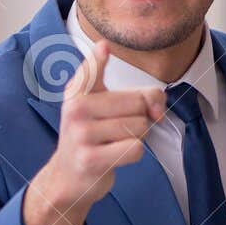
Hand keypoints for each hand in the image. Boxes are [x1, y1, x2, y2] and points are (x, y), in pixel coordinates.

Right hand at [23, 41, 164, 224]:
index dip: (99, 57)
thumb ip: (137, 95)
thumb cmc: (92, 138)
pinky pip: (136, 149)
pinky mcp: (91, 159)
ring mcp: (81, 135)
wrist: (68, 177)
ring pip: (139, 127)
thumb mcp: (101, 108)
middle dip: (139, 118)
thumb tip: (157, 106)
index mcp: (77, 93)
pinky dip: (133, 155)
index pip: (91, 69)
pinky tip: (114, 156)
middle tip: (116, 130)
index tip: (104, 47)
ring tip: (113, 143)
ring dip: (136, 138)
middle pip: (137, 103)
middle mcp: (75, 110)